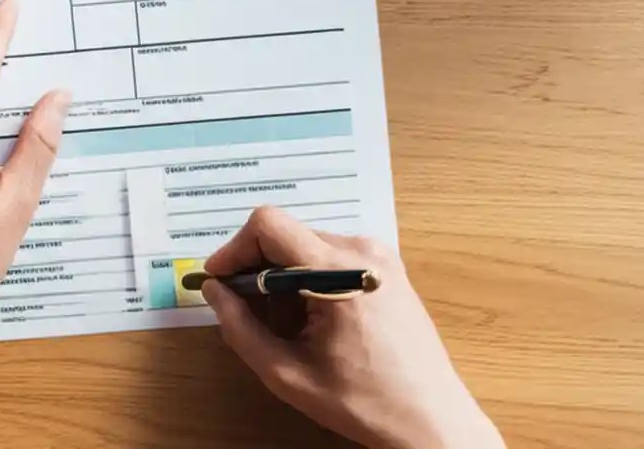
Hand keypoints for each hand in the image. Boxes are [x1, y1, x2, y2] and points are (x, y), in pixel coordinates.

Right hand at [202, 207, 504, 448]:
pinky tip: (314, 320)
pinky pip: (331, 257)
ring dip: (283, 278)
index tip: (218, 281)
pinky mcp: (387, 268)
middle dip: (257, 271)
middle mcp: (361, 250)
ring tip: (288, 326)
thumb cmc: (362, 403)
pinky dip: (309, 280)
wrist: (430, 419)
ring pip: (306, 246)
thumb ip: (240, 327)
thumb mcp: (286, 373)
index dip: (233, 249)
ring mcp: (379, 256)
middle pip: (286, 235)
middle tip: (248, 314)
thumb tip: (213, 290)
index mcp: (338, 271)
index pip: (268, 225)